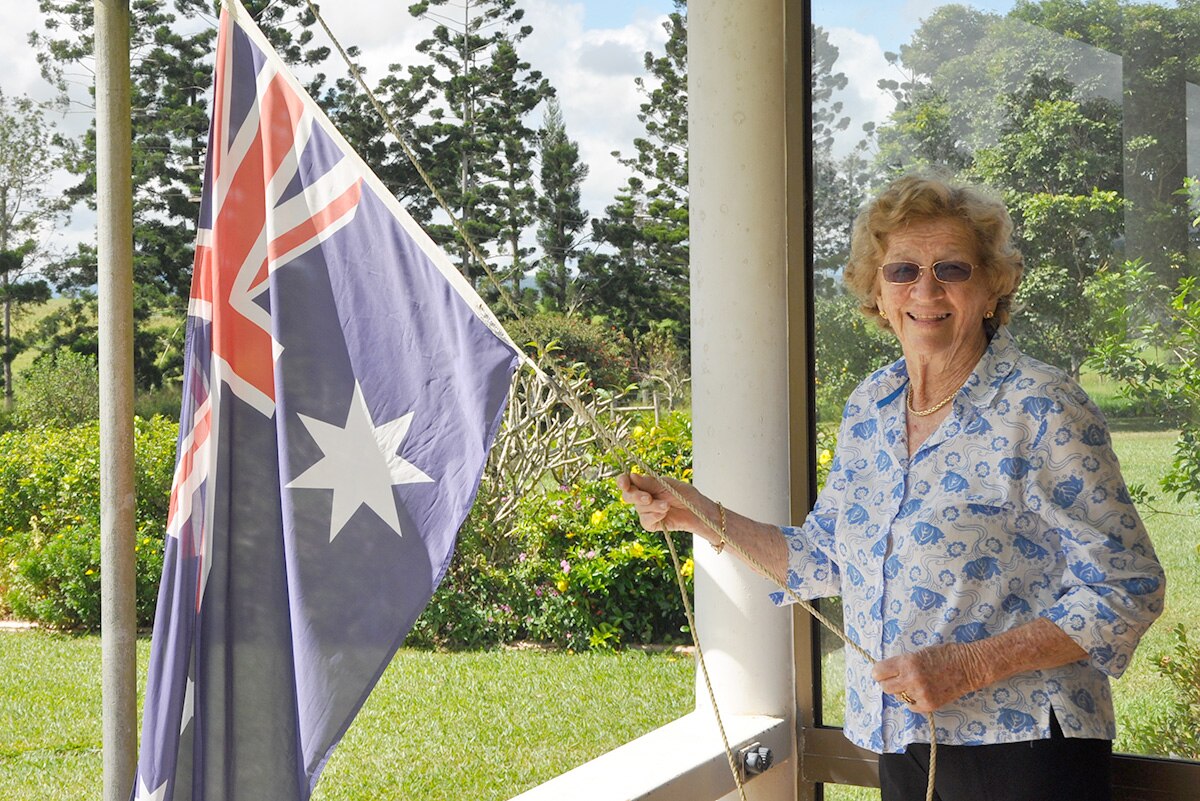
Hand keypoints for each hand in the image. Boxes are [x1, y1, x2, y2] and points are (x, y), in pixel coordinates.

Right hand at [616, 472, 710, 538]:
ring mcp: (646, 511)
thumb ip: (650, 482)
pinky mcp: (651, 523)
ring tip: (667, 505)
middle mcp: (642, 497)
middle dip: (637, 496)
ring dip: (653, 507)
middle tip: (649, 497)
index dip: (622, 481)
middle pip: (627, 496)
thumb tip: (632, 476)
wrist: (697, 510)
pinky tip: (664, 514)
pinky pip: (645, 521)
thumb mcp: (668, 484)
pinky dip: (654, 516)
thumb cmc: (684, 494)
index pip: (627, 481)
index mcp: (645, 484)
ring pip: (639, 509)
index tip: (624, 484)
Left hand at [870, 642, 987, 713]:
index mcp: (907, 663)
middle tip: (898, 678)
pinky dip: (914, 700)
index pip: (878, 672)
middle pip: (885, 687)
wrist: (969, 666)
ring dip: (902, 691)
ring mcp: (920, 694)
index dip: (880, 672)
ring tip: (915, 683)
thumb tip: (885, 673)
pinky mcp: (929, 706)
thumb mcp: (919, 653)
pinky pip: (911, 706)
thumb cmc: (944, 655)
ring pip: (898, 697)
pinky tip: (924, 691)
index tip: (882, 672)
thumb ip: (902, 664)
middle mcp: (912, 679)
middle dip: (889, 682)